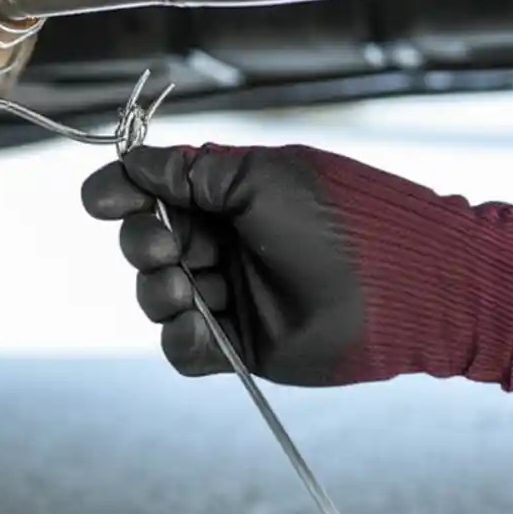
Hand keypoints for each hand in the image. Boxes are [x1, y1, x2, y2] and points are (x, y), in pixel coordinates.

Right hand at [81, 144, 512, 388]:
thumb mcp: (264, 179)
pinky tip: (198, 326)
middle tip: (165, 246)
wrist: (412, 288)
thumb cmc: (342, 220)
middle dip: (143, 242)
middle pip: (149, 243)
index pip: (158, 191)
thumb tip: (134, 163)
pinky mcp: (246, 347)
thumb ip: (194, 171)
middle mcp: (230, 244)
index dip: (123, 193)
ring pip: (160, 297)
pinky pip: (187, 350)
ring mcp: (236, 296)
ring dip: (157, 290)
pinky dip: (182, 339)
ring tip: (185, 287)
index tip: (100, 199)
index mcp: (233, 195)